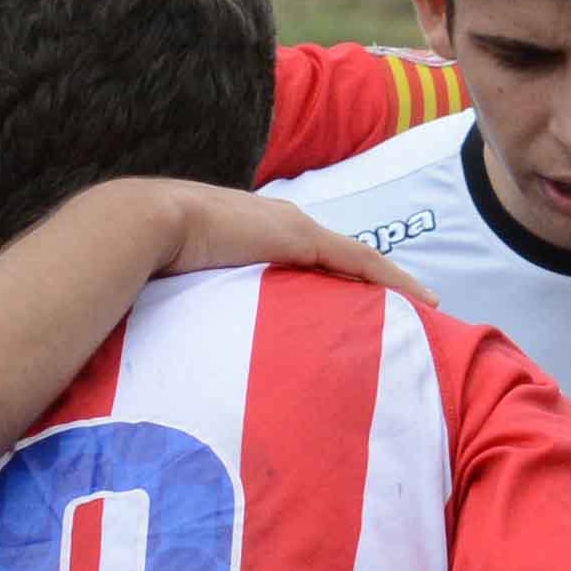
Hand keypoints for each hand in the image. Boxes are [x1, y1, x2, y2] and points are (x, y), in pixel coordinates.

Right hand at [157, 181, 443, 323]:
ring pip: (358, 259)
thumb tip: (192, 348)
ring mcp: (295, 228)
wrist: (145, 222)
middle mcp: (282, 223)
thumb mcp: (185, 282)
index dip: (337, 279)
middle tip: (408, 309)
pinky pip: (360, 262)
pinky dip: (393, 279)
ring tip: (425, 307)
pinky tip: (421, 299)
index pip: (308, 257)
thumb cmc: (149, 256)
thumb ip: (200, 303)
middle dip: (374, 281)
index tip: (361, 304)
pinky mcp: (303, 239)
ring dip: (392, 283)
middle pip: (341, 256)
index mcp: (255, 232)